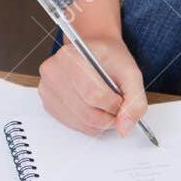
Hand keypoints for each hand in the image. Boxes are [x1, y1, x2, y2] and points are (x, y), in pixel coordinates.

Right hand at [37, 0, 148, 137]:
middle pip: (86, 112)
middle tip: (118, 108)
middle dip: (109, 117)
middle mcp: (53, 70)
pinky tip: (94, 109)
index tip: (122, 99)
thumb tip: (125, 128)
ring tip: (107, 107)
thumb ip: (135, 101)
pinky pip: (72, 124)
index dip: (115, 105)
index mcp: (71, 56)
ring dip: (100, 123)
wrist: (94, 52)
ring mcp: (46, 87)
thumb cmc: (110, 59)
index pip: (95, 95)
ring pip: (80, 122)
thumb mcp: (131, 72)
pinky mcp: (47, 102)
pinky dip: (88, 124)